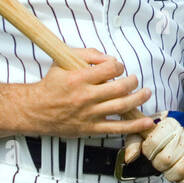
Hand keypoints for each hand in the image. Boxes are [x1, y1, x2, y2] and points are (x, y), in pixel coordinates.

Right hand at [20, 49, 153, 137]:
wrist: (35, 110)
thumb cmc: (51, 84)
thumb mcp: (63, 61)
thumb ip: (87, 54)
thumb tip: (110, 58)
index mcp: (78, 78)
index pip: (109, 69)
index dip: (118, 66)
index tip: (118, 67)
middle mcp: (85, 97)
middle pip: (119, 88)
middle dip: (132, 81)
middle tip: (134, 79)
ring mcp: (89, 114)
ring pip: (121, 106)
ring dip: (138, 98)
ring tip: (146, 92)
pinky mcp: (91, 129)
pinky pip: (117, 128)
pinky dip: (135, 126)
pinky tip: (148, 122)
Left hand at [125, 110, 183, 182]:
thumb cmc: (173, 131)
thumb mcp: (152, 128)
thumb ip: (135, 141)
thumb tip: (129, 158)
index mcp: (172, 124)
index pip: (151, 145)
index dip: (150, 152)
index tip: (155, 149)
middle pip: (164, 162)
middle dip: (161, 164)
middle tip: (166, 160)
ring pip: (178, 173)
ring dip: (173, 174)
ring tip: (175, 166)